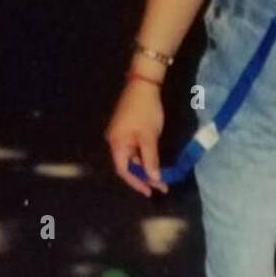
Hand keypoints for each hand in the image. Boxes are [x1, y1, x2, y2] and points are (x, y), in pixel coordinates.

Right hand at [105, 76, 168, 196]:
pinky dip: (144, 157)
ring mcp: (120, 135)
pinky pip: (134, 149)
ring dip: (145, 168)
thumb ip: (150, 159)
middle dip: (143, 177)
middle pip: (127, 165)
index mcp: (116, 144)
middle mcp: (114, 141)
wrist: (143, 84)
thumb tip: (154, 178)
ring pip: (132, 158)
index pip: (124, 170)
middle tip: (160, 186)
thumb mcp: (149, 137)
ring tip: (161, 178)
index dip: (136, 183)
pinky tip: (155, 163)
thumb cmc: (145, 110)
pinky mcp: (127, 129)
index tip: (150, 192)